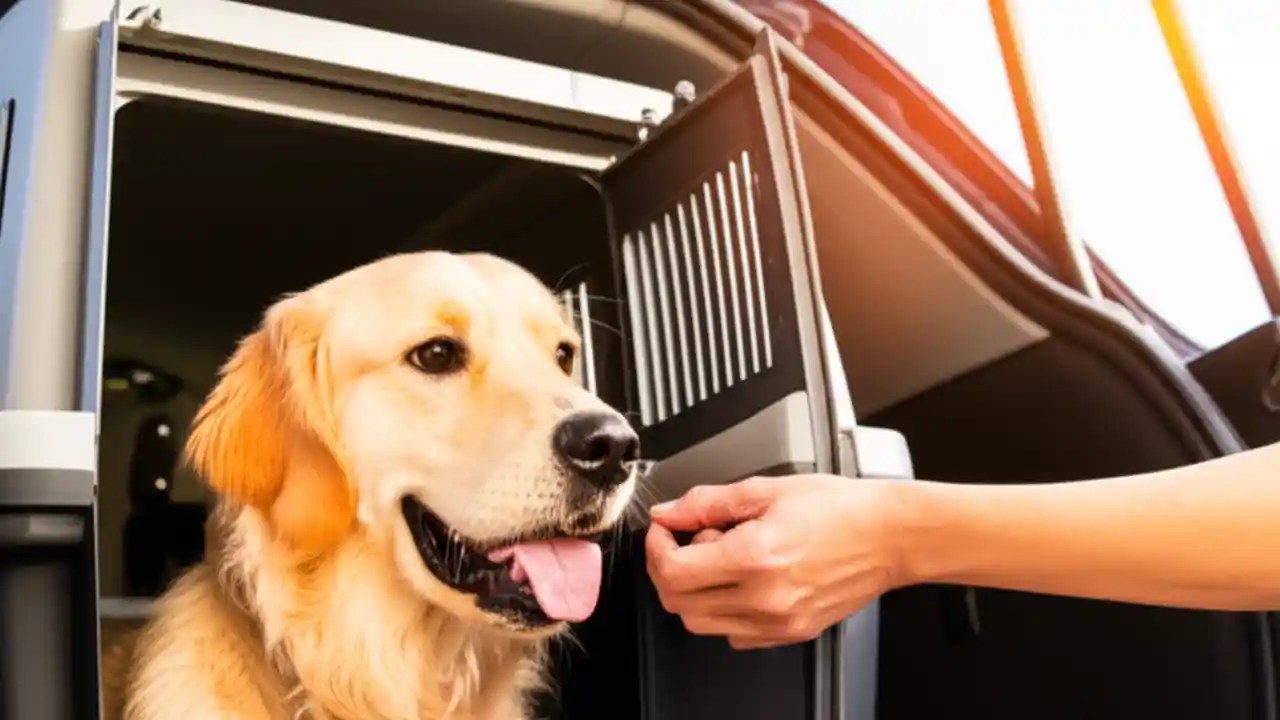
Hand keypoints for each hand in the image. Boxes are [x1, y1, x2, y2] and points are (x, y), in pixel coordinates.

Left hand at [645, 474, 904, 648]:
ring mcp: (777, 622)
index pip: (672, 571)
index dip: (656, 547)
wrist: (889, 535)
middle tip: (689, 539)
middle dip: (669, 567)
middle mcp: (763, 598)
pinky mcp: (789, 634)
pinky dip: (723, 610)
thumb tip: (669, 513)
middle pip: (678, 602)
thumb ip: (707, 502)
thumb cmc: (840, 509)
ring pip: (700, 623)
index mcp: (754, 558)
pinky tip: (743, 579)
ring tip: (723, 557)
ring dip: (694, 591)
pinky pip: (733, 633)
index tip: (665, 530)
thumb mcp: (766, 490)